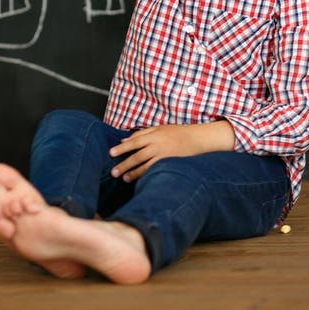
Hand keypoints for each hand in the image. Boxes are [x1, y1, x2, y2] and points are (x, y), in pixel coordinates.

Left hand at [109, 121, 234, 182]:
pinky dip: (146, 175)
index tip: (111, 153)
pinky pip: (155, 170)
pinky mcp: (170, 162)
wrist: (197, 138)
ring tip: (124, 178)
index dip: (122, 147)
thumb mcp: (160, 128)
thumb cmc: (177, 133)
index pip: (134, 141)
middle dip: (124, 163)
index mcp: (154, 134)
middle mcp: (157, 144)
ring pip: (145, 165)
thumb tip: (124, 140)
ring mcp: (164, 154)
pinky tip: (139, 180)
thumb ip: (143, 133)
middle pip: (136, 154)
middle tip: (113, 172)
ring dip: (133, 173)